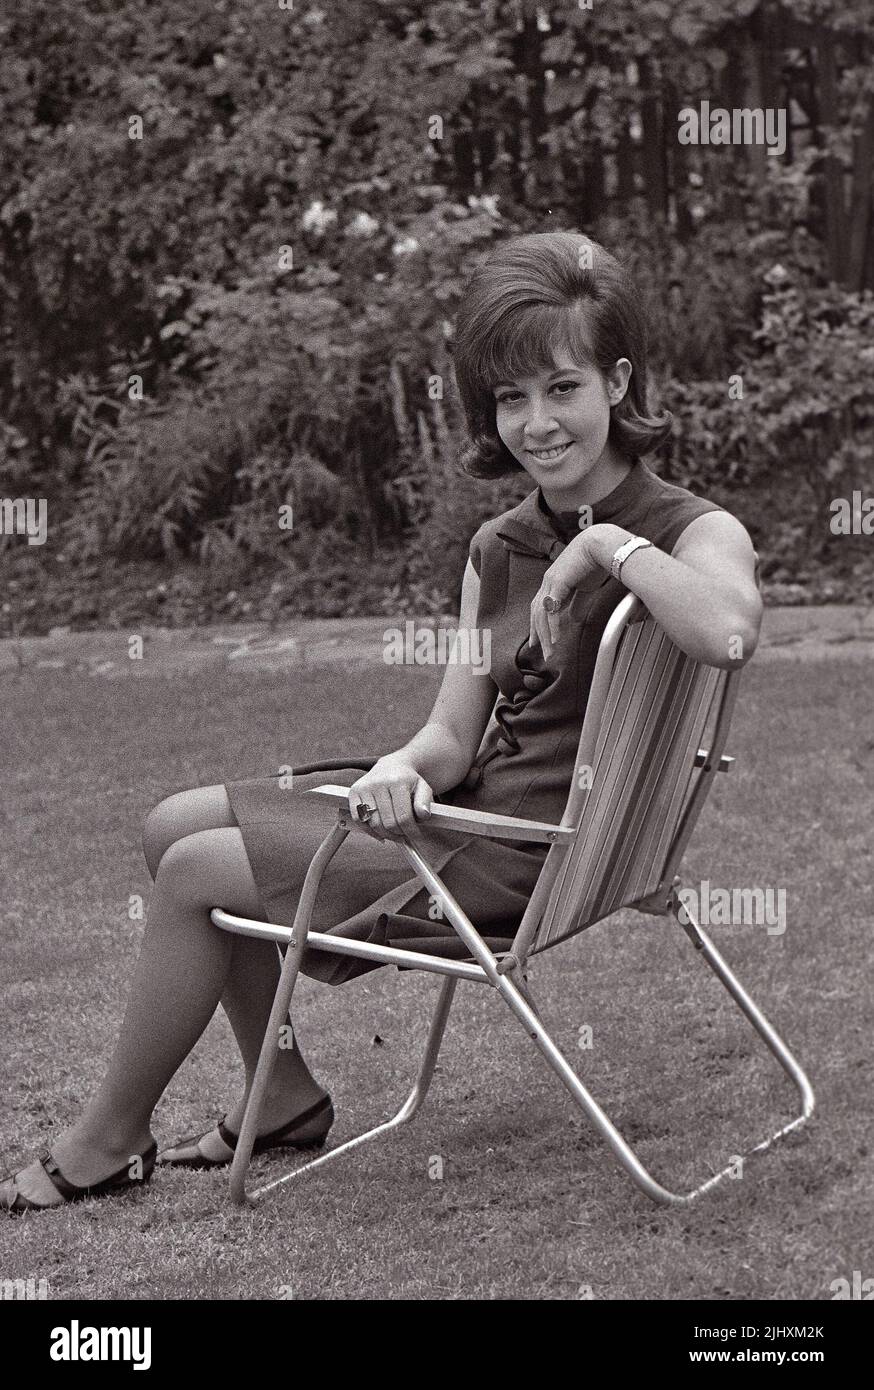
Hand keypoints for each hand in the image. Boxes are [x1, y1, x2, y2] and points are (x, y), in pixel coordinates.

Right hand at [347, 757, 432, 841]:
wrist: (391, 765)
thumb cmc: (408, 780)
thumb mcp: (423, 787)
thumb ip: (425, 801)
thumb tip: (423, 815)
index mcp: (397, 781)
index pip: (403, 816)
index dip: (411, 831)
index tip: (415, 836)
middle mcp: (378, 783)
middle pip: (388, 822)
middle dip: (399, 834)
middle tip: (405, 836)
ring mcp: (364, 787)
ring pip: (373, 824)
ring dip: (386, 834)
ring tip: (395, 834)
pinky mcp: (354, 792)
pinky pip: (358, 819)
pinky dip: (369, 831)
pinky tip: (380, 833)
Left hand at [529, 526, 609, 660]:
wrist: (601, 545)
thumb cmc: (595, 562)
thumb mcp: (585, 588)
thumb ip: (577, 603)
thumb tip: (573, 618)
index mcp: (553, 582)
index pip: (540, 607)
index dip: (538, 624)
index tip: (538, 639)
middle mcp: (548, 583)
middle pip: (536, 613)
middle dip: (537, 633)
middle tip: (538, 649)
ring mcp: (550, 582)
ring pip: (541, 614)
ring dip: (544, 635)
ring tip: (549, 650)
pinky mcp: (557, 583)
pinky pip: (551, 610)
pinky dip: (552, 626)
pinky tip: (555, 639)